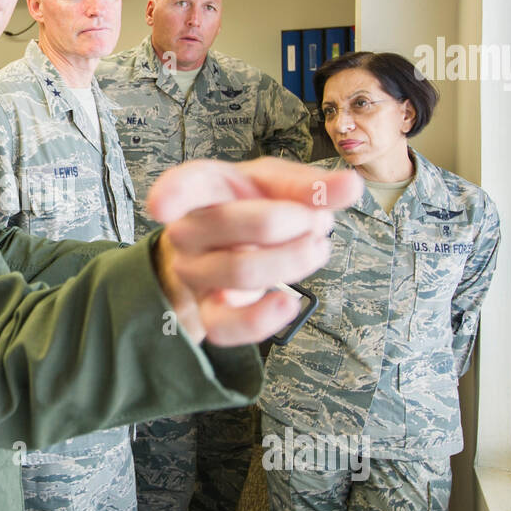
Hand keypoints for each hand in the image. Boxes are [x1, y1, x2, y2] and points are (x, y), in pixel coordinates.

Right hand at [148, 157, 363, 345]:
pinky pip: (225, 326)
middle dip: (286, 220)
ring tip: (316, 248)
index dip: (171, 194)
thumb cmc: (251, 206)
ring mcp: (196, 274)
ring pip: (238, 272)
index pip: (183, 187)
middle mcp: (189, 231)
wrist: (230, 247)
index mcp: (203, 189)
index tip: (160, 206)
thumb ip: (310, 185)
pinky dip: (261, 319)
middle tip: (315, 221)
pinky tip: (288, 303)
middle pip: (227, 223)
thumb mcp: (277, 184)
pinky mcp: (209, 312)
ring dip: (291, 261)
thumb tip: (350, 187)